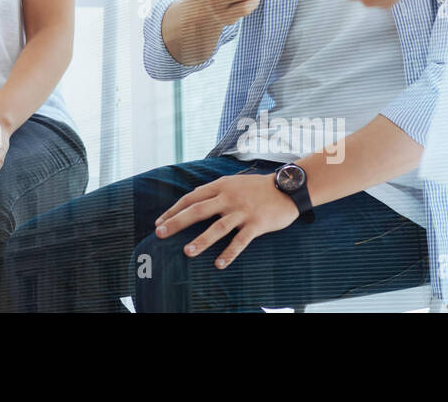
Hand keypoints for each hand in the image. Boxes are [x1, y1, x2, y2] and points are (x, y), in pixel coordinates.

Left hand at [153, 173, 298, 267]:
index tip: (159, 222)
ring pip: (218, 227)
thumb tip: (192, 198)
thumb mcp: (232, 182)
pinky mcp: (256, 224)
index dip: (173, 210)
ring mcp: (242, 211)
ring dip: (202, 240)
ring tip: (187, 252)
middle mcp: (228, 198)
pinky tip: (219, 264)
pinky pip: (241, 241)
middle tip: (160, 234)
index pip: (191, 198)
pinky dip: (229, 253)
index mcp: (220, 186)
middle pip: (198, 210)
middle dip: (177, 222)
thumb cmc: (256, 187)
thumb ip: (214, 190)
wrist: (287, 188)